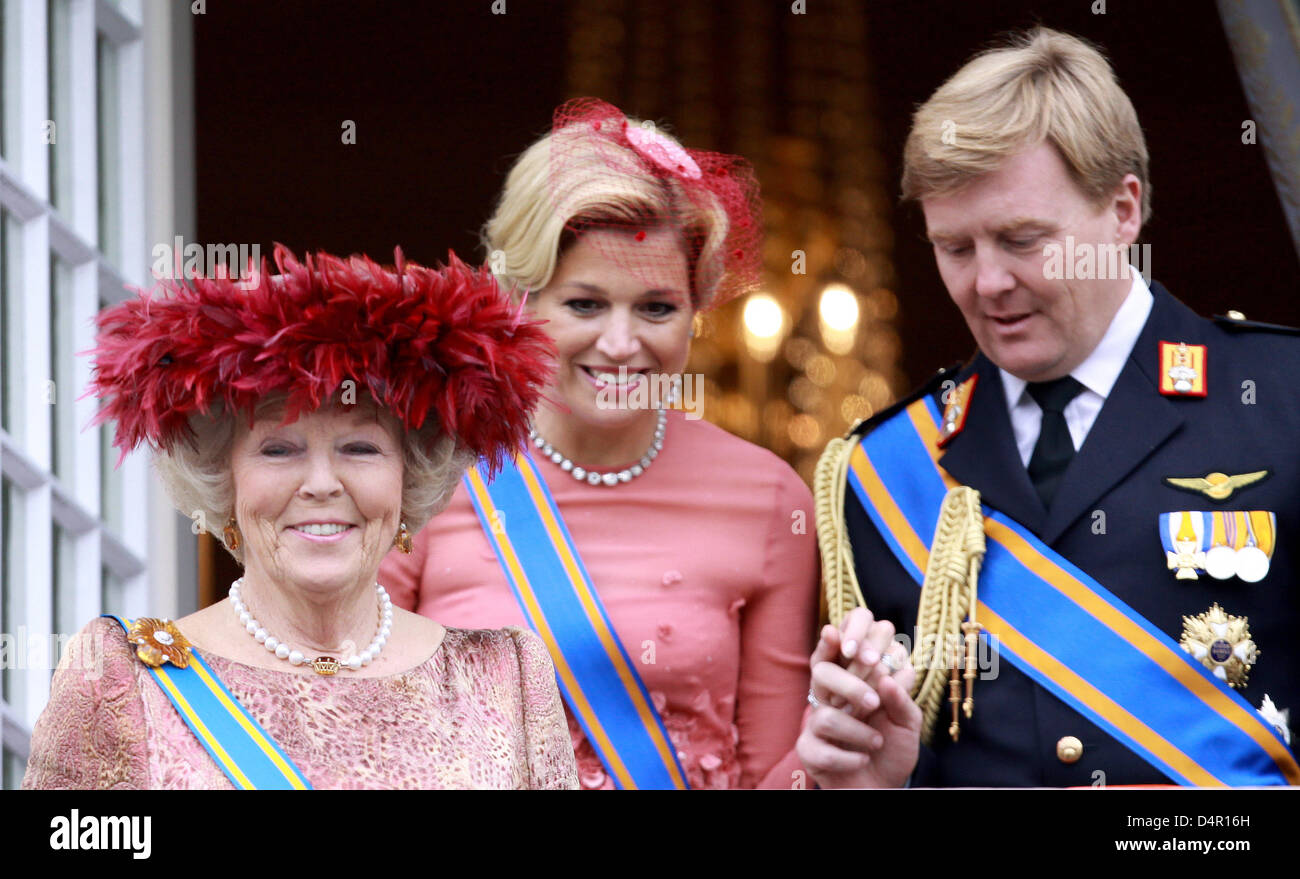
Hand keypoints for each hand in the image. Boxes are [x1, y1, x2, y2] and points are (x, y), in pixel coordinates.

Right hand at [797, 608, 921, 788]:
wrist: (883, 785)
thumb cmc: (893, 746)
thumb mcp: (908, 721)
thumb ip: (902, 698)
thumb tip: (888, 678)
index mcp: (852, 677)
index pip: (840, 643)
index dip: (850, 637)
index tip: (868, 656)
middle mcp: (829, 694)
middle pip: (822, 671)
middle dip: (850, 685)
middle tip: (873, 703)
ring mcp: (815, 720)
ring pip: (824, 714)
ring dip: (857, 731)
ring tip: (877, 742)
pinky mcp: (808, 748)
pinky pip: (822, 747)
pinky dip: (849, 756)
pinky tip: (862, 758)